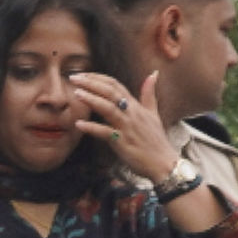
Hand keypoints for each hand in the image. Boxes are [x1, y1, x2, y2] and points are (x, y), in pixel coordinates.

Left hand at [69, 68, 183, 183]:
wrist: (164, 163)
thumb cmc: (156, 140)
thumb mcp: (153, 113)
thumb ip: (149, 94)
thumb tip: (153, 73)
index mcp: (135, 106)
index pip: (115, 85)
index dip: (98, 77)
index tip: (83, 74)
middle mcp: (131, 113)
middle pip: (110, 92)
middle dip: (91, 83)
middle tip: (73, 77)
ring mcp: (127, 127)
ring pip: (108, 108)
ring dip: (91, 99)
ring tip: (76, 93)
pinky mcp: (122, 142)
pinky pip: (105, 133)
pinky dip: (92, 128)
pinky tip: (78, 124)